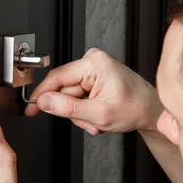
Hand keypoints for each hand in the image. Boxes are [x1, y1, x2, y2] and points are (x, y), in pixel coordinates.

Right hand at [25, 47, 161, 134]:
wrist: (151, 111)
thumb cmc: (135, 108)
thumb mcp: (98, 114)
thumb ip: (68, 108)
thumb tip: (44, 102)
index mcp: (94, 63)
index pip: (57, 77)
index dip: (42, 95)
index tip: (31, 108)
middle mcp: (92, 60)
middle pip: (63, 89)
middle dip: (72, 110)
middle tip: (86, 122)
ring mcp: (93, 68)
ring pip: (70, 95)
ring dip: (79, 113)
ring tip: (96, 120)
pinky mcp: (94, 75)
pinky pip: (77, 94)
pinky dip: (84, 109)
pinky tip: (97, 114)